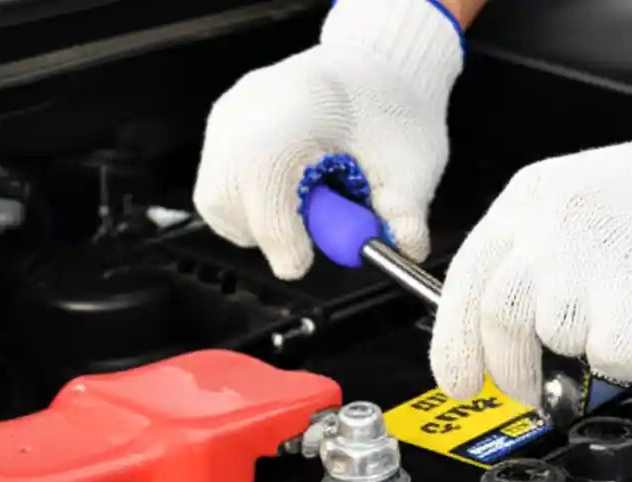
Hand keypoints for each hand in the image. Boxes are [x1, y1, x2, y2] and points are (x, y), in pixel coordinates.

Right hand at [193, 0, 462, 279]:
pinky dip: (251, 208)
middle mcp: (251, 108)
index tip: (302, 262)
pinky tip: (288, 193)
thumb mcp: (414, 162)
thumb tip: (401, 246)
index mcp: (302, 105)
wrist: (375, 70)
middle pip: (226, 194)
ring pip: (217, 199)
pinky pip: (219, 188)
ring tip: (305, 204)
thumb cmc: (391, 108)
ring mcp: (229, 118)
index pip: (264, 174)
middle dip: (269, 231)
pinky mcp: (221, 130)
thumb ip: (404, 212)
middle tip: (311, 232)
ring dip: (259, 223)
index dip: (280, 232)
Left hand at [430, 59, 631, 406]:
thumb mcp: (579, 198)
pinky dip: (628, 360)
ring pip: (557, 340)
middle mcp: (552, 224)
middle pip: (499, 319)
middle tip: (536, 390)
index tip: (460, 382)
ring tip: (619, 322)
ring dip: (584, 352)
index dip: (456, 345)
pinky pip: (610, 360)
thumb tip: (502, 334)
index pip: (465, 283)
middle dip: (514, 370)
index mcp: (530, 198)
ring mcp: (595, 257)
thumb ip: (535, 253)